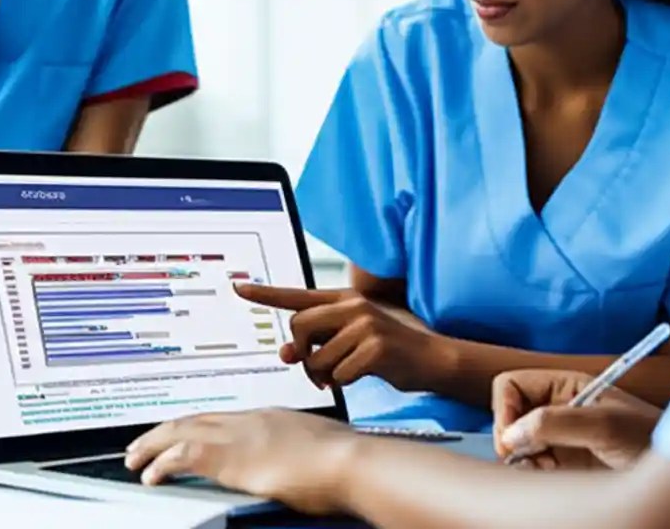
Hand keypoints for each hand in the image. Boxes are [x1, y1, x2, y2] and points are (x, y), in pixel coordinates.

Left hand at [125, 410, 360, 514]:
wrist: (351, 460)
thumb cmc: (347, 460)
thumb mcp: (319, 450)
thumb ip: (299, 453)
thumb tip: (299, 465)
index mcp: (270, 416)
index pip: (220, 418)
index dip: (194, 425)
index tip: (178, 433)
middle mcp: (250, 420)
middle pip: (195, 419)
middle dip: (165, 431)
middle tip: (142, 444)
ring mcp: (239, 437)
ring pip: (180, 433)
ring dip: (153, 445)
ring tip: (135, 459)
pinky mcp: (232, 459)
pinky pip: (183, 456)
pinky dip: (162, 464)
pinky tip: (151, 475)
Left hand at [235, 284, 449, 391]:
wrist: (431, 360)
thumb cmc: (387, 351)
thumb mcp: (349, 343)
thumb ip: (317, 343)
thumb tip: (286, 353)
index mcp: (344, 300)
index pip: (297, 295)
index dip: (265, 293)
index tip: (238, 287)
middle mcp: (353, 305)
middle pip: (299, 327)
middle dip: (304, 354)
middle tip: (318, 369)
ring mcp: (365, 324)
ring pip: (317, 357)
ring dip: (324, 375)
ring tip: (341, 375)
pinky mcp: (375, 347)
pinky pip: (339, 374)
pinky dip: (344, 382)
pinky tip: (361, 376)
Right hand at [492, 369, 660, 470]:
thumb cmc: (651, 439)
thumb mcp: (606, 426)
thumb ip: (556, 422)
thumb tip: (512, 434)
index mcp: (565, 385)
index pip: (512, 385)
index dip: (505, 408)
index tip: (511, 437)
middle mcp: (556, 408)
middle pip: (508, 413)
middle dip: (511, 435)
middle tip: (526, 456)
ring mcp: (557, 437)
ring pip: (514, 441)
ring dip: (520, 457)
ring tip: (546, 467)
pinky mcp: (560, 463)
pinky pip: (527, 464)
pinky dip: (529, 472)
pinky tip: (550, 475)